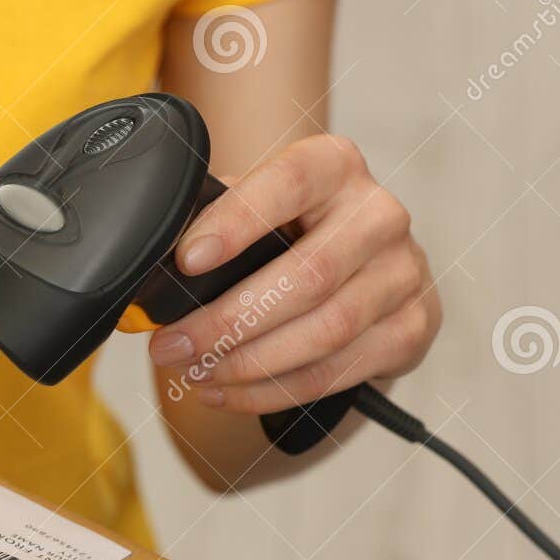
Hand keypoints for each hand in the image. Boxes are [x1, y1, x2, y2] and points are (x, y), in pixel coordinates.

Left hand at [148, 134, 439, 413]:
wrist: (357, 267)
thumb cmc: (287, 233)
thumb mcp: (250, 209)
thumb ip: (208, 221)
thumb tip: (148, 262)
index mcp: (333, 166)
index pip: (289, 182)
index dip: (238, 222)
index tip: (188, 261)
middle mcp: (379, 214)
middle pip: (308, 276)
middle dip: (228, 321)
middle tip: (172, 346)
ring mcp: (404, 273)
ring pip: (326, 331)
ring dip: (248, 363)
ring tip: (193, 374)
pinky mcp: (411, 328)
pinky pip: (337, 372)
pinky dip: (272, 391)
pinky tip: (224, 393)